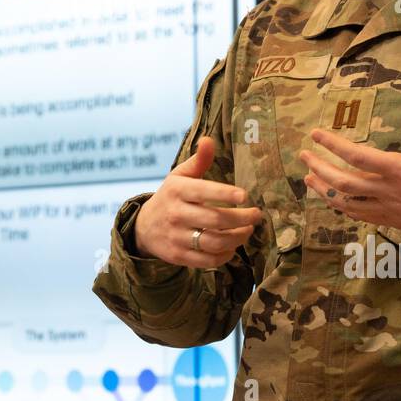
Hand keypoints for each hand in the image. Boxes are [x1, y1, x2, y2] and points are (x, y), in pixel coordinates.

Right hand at [134, 137, 262, 267]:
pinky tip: (233, 246)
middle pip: (215, 219)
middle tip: (257, 215)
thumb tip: (209, 140)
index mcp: (178, 190)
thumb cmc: (171, 197)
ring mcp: (177, 237)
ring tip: (249, 230)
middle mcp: (176, 214)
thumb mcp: (179, 176)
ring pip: (214, 242)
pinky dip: (225, 255)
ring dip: (237, 238)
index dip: (225, 194)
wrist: (143, 227)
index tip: (245, 196)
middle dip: (241, 219)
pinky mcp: (179, 256)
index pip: (203, 191)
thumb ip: (198, 160)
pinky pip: (208, 260)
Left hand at [298, 107, 400, 255]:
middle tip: (303, 154)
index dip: (333, 145)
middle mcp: (388, 191)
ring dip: (323, 189)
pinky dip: (340, 206)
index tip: (316, 134)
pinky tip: (332, 199)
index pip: (357, 157)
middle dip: (319, 167)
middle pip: (343, 181)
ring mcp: (387, 209)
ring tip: (307, 177)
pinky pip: (357, 215)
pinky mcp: (390, 221)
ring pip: (345, 201)